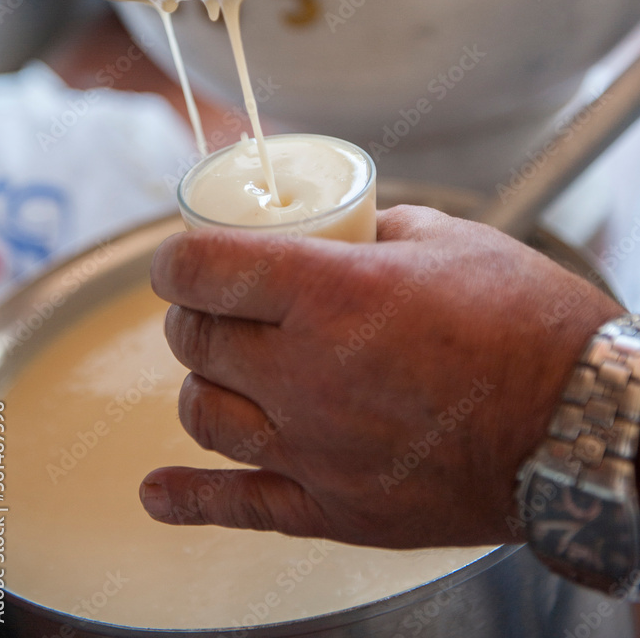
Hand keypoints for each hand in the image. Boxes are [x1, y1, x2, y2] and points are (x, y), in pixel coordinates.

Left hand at [139, 206, 621, 547]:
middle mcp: (306, 373)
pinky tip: (159, 493)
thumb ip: (373, 229)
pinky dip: (187, 500)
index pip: (204, 271)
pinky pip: (238, 509)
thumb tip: (338, 232)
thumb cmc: (526, 324)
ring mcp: (314, 449)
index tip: (181, 258)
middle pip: (197, 340)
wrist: (579, 423)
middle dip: (191, 314)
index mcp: (330, 294)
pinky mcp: (335, 507)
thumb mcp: (447, 240)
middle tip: (215, 305)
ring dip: (201, 383)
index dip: (176, 258)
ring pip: (206, 415)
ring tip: (224, 370)